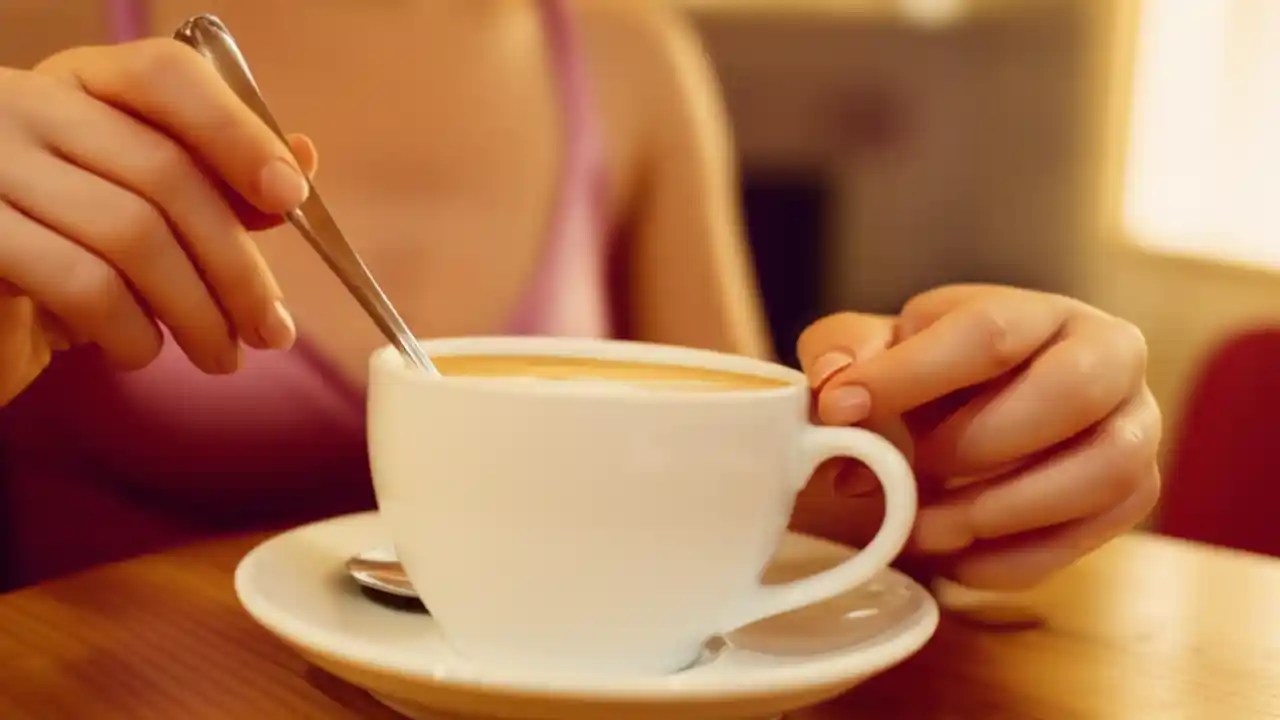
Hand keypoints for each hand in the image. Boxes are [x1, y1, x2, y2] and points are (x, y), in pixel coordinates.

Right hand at [0, 39, 318, 375]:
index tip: (292, 198)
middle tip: (273, 331)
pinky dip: (132, 330)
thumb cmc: (67, 262)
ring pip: (131, 233)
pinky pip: (83, 283)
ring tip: (221, 356)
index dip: (239, 134)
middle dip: (236, 265)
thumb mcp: (145, 212)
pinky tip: (142, 352)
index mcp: (78, 86)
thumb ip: (216, 184)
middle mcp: (24, 107)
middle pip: (164, 171)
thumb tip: (301, 160)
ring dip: (197, 311)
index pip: (167, 77)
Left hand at [797, 284, 1160, 589]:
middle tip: (912, 472)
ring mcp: (1135, 428)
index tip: (841, 408)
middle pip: (1072, 393)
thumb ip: (843, 349)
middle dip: (977, 444)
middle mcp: (1110, 358)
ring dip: (1002, 511)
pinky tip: (956, 559)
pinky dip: (1015, 559)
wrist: (977, 414)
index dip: (911, 375)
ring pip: (1104, 472)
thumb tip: (836, 384)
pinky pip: (1092, 537)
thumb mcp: (877, 347)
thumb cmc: (931, 375)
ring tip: (924, 528)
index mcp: (1040, 311)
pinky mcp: (1133, 496)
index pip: (989, 333)